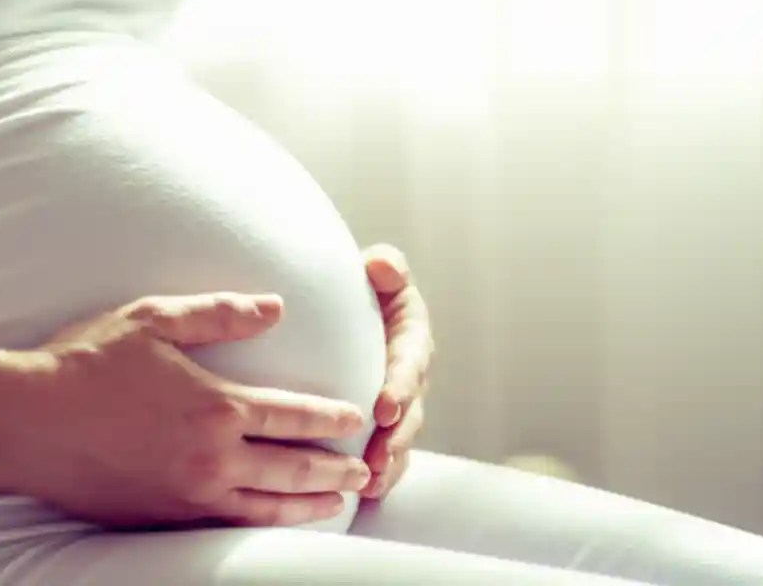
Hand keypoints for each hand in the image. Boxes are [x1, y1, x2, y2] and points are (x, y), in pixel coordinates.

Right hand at [0, 292, 372, 527]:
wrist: (23, 422)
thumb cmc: (84, 363)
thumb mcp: (153, 320)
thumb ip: (220, 314)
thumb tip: (277, 308)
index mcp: (216, 406)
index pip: (294, 416)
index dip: (331, 417)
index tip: (356, 417)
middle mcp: (211, 457)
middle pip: (292, 469)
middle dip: (334, 470)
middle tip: (363, 471)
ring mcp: (188, 494)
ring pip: (266, 507)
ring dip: (308, 506)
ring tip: (336, 503)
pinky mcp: (162, 517)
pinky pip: (226, 527)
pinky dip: (261, 526)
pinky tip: (272, 521)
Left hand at [359, 245, 433, 498]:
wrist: (350, 312)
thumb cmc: (364, 289)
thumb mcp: (378, 272)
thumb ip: (385, 267)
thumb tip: (381, 266)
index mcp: (412, 337)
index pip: (411, 363)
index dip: (401, 386)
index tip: (385, 407)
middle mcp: (412, 376)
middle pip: (410, 412)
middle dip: (396, 438)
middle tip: (377, 457)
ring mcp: (401, 407)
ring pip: (401, 441)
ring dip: (389, 463)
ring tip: (369, 484)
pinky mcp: (384, 429)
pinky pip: (388, 458)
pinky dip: (381, 478)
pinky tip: (363, 497)